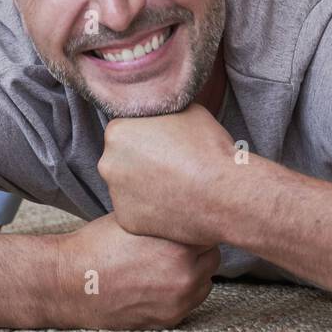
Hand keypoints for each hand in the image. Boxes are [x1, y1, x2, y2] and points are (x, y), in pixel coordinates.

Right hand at [54, 212, 220, 329]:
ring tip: (165, 263)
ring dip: (194, 272)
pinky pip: (190, 302)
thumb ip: (169, 218)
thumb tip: (192, 208)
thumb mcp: (137, 218)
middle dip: (198, 249)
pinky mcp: (169, 320)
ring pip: (205, 281)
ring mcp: (179, 302)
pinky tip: (158, 281)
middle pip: (212, 257)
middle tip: (175, 243)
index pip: (210, 231)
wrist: (70, 283)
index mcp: (180, 246)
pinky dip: (181, 291)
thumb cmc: (99, 244)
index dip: (197, 226)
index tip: (186, 224)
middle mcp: (185, 276)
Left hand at [98, 102, 236, 243]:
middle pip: (121, 158)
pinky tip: (173, 204)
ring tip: (174, 185)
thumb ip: (163, 112)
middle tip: (170, 163)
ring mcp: (115, 195)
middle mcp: (108, 163)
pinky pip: (136, 211)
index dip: (147, 134)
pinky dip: (150, 209)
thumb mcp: (187, 110)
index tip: (165, 140)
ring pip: (127, 186)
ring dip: (144, 185)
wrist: (223, 194)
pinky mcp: (126, 221)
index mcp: (117, 131)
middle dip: (140, 160)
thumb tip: (162, 113)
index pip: (126, 129)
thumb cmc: (207, 148)